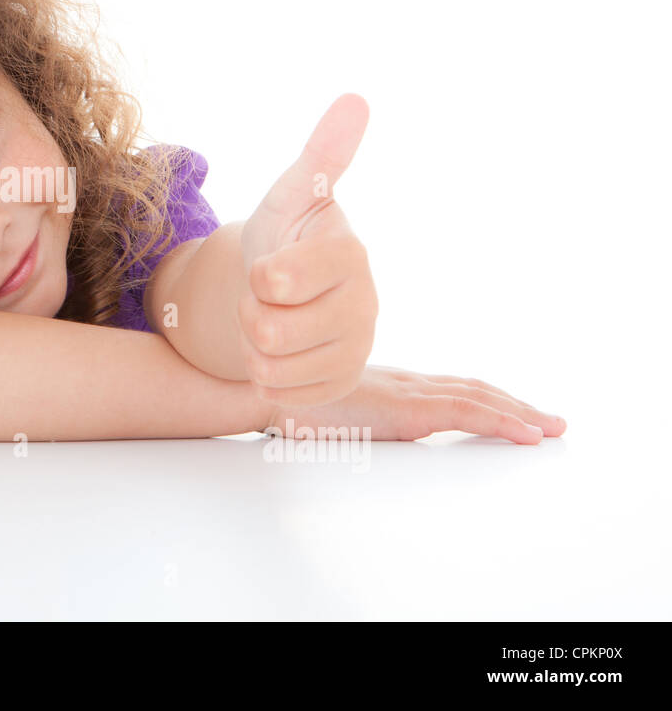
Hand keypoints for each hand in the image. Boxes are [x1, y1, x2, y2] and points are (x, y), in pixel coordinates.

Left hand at [239, 94, 376, 405]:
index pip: (279, 280)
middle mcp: (364, 306)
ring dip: (253, 344)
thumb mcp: (294, 193)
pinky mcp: (338, 385)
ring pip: (268, 366)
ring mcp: (355, 350)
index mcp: (350, 256)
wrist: (283, 287)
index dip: (261, 276)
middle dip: (251, 311)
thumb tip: (355, 100)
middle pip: (268, 329)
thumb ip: (323, 154)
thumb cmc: (286, 233)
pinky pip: (278, 394)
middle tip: (267, 295)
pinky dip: (264, 375)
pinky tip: (280, 351)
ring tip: (272, 319)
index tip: (269, 267)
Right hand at [261, 364, 567, 444]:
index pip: (451, 387)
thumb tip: (344, 430)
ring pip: (479, 398)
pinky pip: (466, 413)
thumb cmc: (287, 402)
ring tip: (551, 429)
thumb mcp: (327, 408)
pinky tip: (527, 434)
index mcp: (391, 385)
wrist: (266, 391)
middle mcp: (406, 383)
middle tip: (550, 421)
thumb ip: (345, 414)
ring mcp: (408, 393)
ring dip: (520, 414)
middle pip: (473, 389)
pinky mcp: (407, 409)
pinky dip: (502, 422)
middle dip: (514, 405)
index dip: (487, 397)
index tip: (515, 410)